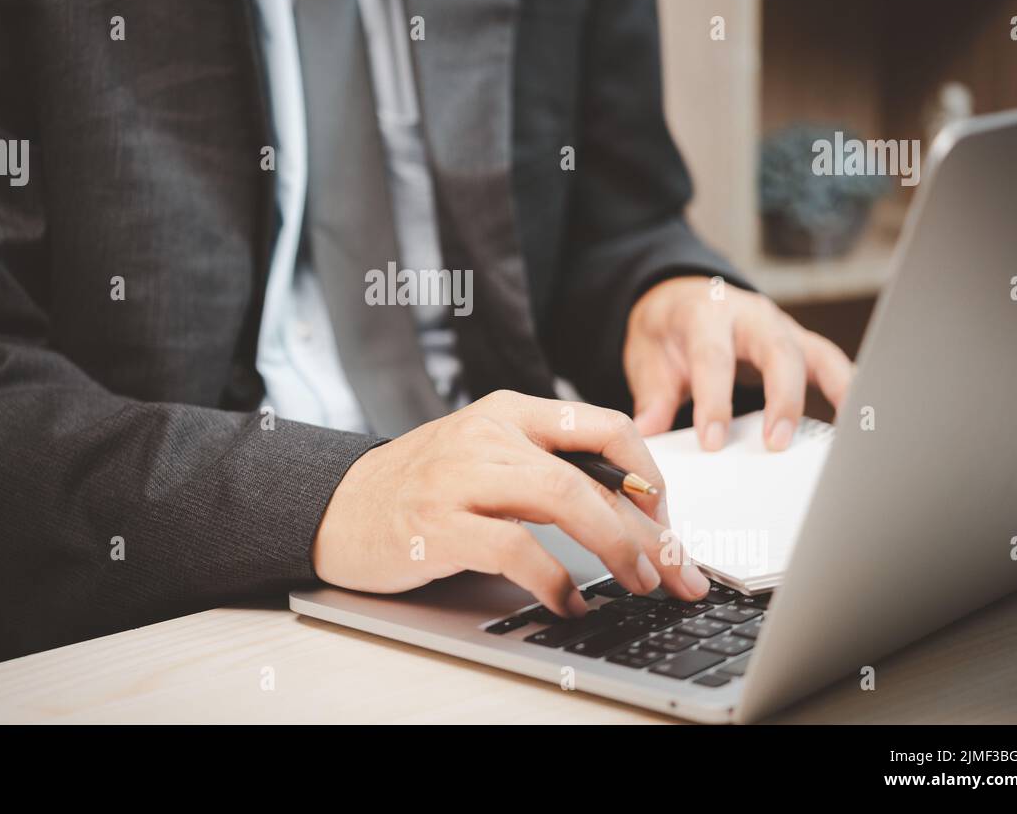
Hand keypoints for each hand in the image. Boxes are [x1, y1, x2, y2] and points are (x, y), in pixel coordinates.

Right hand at [313, 390, 710, 616]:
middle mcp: (488, 434)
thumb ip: (544, 469)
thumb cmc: (420, 488)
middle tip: (680, 573)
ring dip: (617, 549)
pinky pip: (515, 549)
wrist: (335, 505)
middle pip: (591, 474)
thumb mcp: (486, 458)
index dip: (649, 473)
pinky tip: (572, 604)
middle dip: (650, 531)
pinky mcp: (438, 524)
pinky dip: (555, 582)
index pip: (603, 425)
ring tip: (640, 584)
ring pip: (564, 500)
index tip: (667, 519)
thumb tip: (631, 515)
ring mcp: (460, 476)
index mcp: (508, 412)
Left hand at [625, 276, 852, 450]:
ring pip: (817, 354)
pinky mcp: (800, 343)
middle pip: (777, 352)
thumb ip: (652, 397)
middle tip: (775, 443)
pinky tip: (860, 420)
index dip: (714, 402)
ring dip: (835, 392)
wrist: (680, 295)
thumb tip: (647, 435)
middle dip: (781, 399)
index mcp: (706, 315)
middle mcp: (751, 316)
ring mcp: (781, 328)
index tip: (713, 442)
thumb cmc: (668, 329)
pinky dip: (849, 389)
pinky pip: (831, 363)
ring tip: (846, 432)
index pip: (713, 359)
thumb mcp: (647, 357)